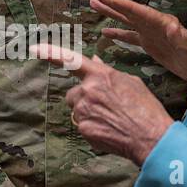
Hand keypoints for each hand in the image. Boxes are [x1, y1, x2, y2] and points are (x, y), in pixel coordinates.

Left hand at [31, 44, 173, 166]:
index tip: (35, 48)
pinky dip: (92, 128)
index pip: (70, 60)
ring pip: (77, 110)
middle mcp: (88, 91)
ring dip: (88, 113)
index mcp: (100, 75)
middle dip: (84, 99)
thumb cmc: (145, 109)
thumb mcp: (130, 82)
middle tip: (106, 107)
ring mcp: (84, 111)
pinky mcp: (83, 129)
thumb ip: (107, 72)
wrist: (151, 137)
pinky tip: (109, 130)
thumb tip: (94, 60)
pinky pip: (82, 126)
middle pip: (74, 93)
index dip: (51, 53)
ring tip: (111, 119)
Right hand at [92, 0, 186, 89]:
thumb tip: (172, 25)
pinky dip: (117, 33)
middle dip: (112, 3)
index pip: (138, 11)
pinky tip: (105, 31)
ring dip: (111, 13)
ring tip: (95, 5)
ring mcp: (149, 33)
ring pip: (126, 21)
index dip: (122, 4)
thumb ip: (180, 36)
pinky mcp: (149, 44)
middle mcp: (153, 24)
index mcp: (161, 22)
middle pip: (128, 11)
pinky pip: (129, 37)